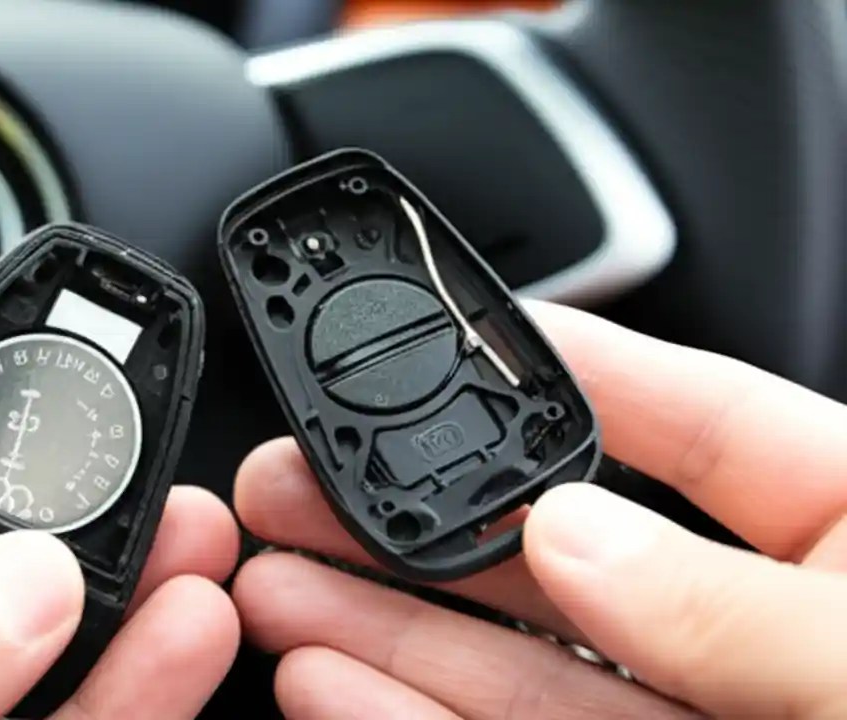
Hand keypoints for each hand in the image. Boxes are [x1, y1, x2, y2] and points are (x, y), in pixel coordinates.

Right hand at [232, 300, 846, 718]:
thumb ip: (752, 613)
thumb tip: (584, 539)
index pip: (697, 424)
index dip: (564, 371)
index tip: (445, 341)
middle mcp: (770, 641)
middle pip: (564, 554)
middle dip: (422, 515)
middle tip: (308, 488)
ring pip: (519, 670)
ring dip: (390, 631)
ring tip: (284, 590)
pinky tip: (342, 691)